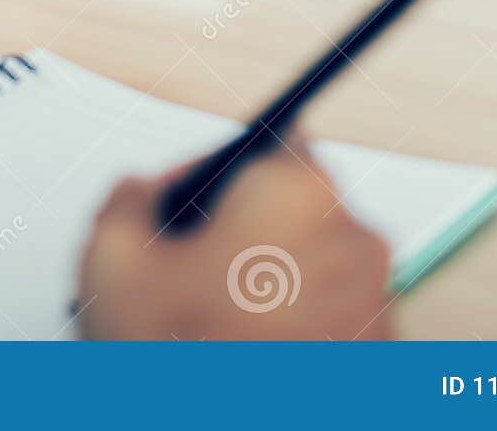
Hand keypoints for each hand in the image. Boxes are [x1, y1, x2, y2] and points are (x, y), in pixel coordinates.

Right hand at [77, 141, 393, 339]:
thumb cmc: (179, 359)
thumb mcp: (111, 262)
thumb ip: (125, 199)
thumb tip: (138, 193)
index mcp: (298, 191)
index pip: (274, 138)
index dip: (221, 169)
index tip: (191, 200)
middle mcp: (356, 238)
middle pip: (296, 206)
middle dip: (244, 228)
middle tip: (187, 272)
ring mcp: (380, 304)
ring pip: (317, 266)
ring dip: (273, 281)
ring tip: (213, 326)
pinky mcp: (384, 358)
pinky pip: (338, 320)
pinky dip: (300, 329)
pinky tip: (243, 353)